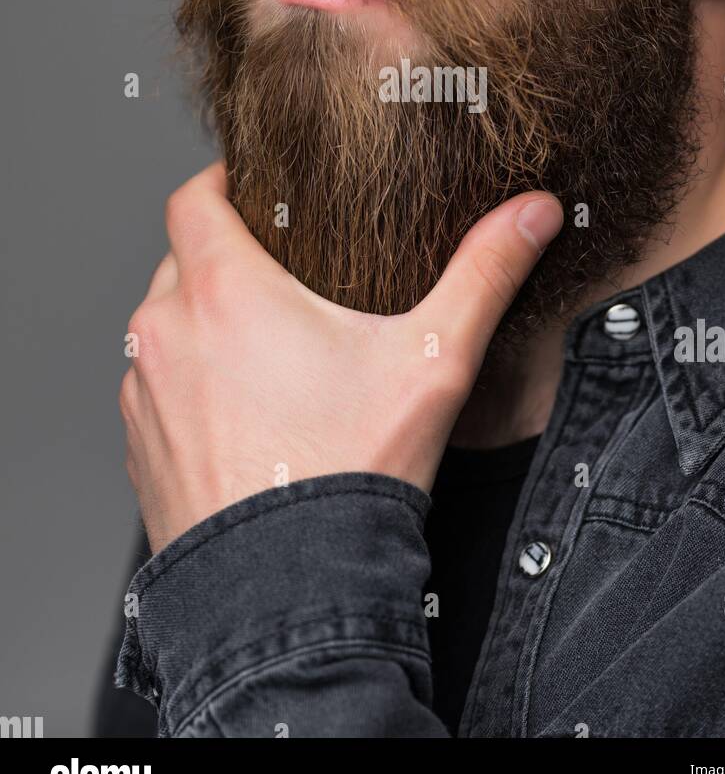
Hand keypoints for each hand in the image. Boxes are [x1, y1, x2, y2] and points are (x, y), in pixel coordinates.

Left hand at [120, 162, 562, 553]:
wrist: (289, 592)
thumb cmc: (351, 473)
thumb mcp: (434, 361)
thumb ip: (484, 273)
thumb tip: (534, 211)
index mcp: (223, 290)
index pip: (193, 198)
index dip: (221, 181)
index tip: (250, 187)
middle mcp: (168, 333)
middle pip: (181, 261)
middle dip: (224, 258)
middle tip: (283, 275)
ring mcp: (145, 394)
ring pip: (165, 328)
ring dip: (202, 325)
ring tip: (265, 349)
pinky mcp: (141, 449)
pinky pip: (156, 391)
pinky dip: (189, 385)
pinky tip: (244, 414)